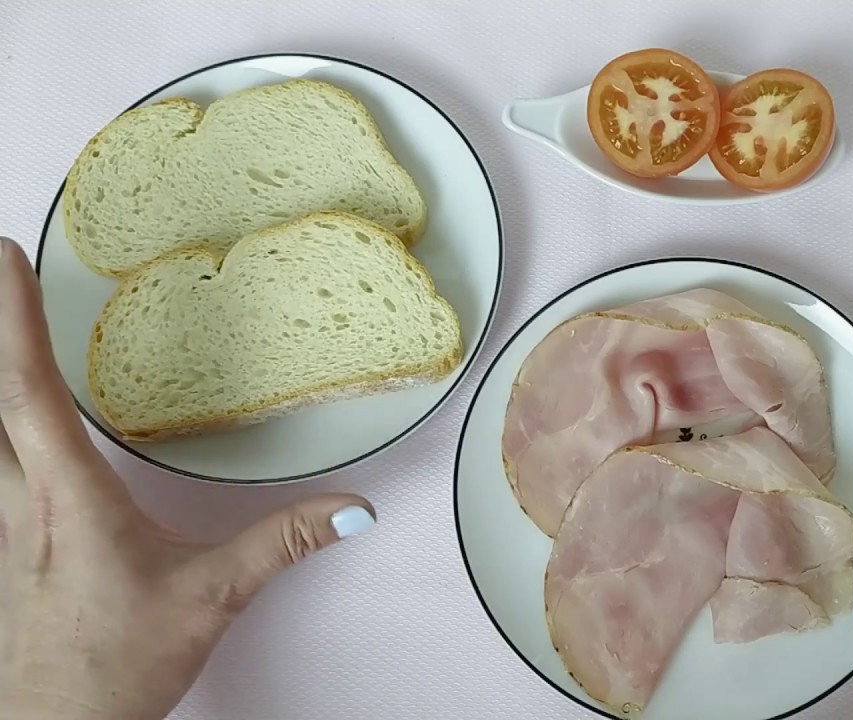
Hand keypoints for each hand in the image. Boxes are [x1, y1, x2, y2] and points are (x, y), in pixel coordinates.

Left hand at [0, 236, 377, 719]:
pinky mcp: (0, 544)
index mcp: (68, 498)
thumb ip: (282, 543)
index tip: (4, 254)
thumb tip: (350, 509)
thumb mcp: (210, 598)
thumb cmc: (111, 670)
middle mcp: (17, 500)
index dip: (12, 320)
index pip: (27, 390)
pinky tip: (5, 420)